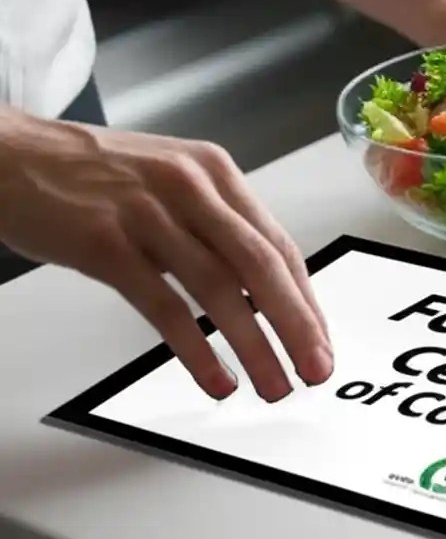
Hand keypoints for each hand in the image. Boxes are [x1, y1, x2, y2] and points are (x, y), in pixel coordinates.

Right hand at [0, 112, 330, 401]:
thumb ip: (213, 223)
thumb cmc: (87, 173)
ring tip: (273, 384)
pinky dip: (197, 349)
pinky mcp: (107, 243)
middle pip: (263, 266)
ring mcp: (148, 213)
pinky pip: (165, 306)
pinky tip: (215, 378)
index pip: (278, 244)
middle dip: (297, 325)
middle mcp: (190, 187)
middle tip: (316, 368)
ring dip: (255, 346)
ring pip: (221, 289)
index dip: (305, 298)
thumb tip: (260, 285)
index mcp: (213, 171)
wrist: (6, 153)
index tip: (321, 339)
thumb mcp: (167, 179)